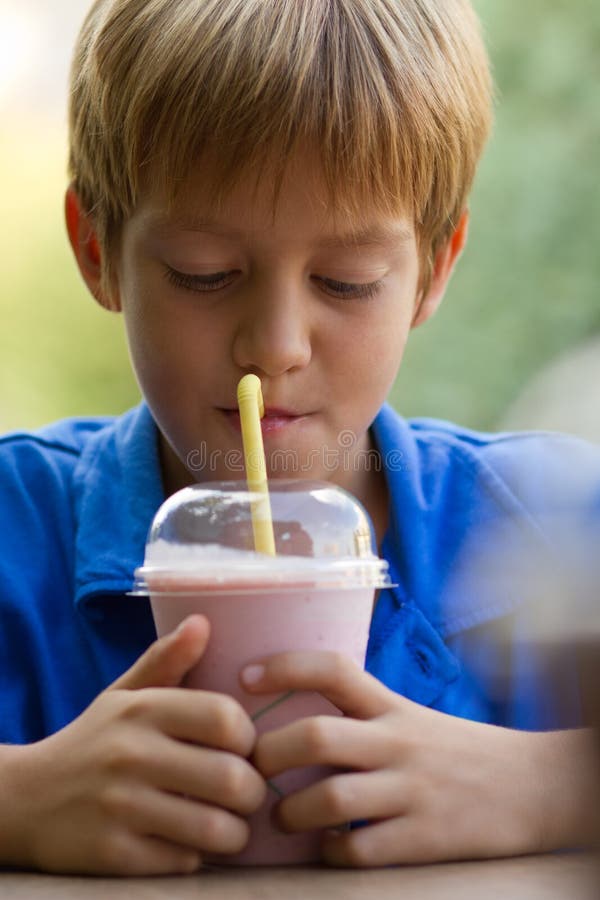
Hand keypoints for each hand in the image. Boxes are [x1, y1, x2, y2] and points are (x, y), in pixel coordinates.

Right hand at [0, 616, 265, 874]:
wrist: (25, 798)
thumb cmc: (95, 741)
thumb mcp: (125, 694)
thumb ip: (166, 659)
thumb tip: (202, 621)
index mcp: (142, 709)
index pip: (226, 718)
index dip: (249, 738)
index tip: (243, 749)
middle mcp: (131, 754)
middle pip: (231, 779)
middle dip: (252, 792)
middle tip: (247, 794)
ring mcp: (119, 806)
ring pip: (214, 828)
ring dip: (234, 832)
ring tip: (230, 825)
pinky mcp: (111, 854)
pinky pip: (182, 861)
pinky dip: (194, 855)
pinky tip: (187, 842)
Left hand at [241, 651, 587, 866]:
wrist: (531, 786)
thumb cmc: (456, 751)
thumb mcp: (411, 717)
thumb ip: (362, 714)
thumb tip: (293, 721)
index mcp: (393, 707)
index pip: (334, 670)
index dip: (285, 666)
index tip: (245, 676)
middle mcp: (399, 742)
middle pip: (317, 737)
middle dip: (270, 754)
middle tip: (252, 770)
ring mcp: (412, 790)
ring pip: (332, 798)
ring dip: (291, 812)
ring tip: (282, 818)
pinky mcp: (425, 838)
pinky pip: (361, 851)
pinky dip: (331, 853)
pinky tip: (326, 849)